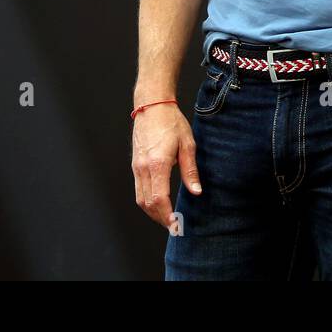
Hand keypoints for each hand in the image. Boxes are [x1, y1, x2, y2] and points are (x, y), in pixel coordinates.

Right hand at [131, 104, 200, 227]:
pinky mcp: (135, 164)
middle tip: (174, 226)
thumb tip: (196, 191)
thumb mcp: (188, 144)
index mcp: (157, 163)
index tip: (176, 225)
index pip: (159, 199)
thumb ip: (190, 170)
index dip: (167, 215)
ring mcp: (137, 166)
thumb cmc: (171, 122)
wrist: (152, 105)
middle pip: (147, 203)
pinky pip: (138, 189)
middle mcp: (143, 167)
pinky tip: (158, 203)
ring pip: (140, 199)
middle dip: (160, 218)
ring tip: (167, 218)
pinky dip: (147, 201)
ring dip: (152, 212)